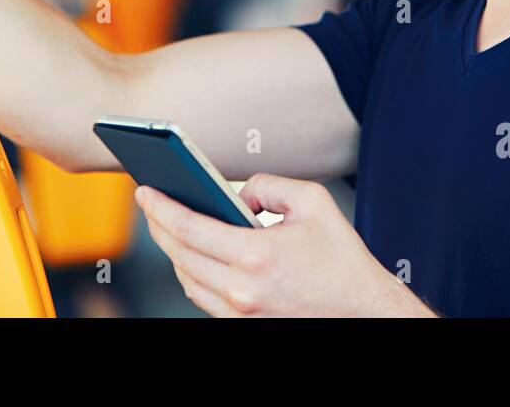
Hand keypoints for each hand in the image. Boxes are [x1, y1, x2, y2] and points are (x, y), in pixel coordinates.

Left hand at [137, 173, 433, 316]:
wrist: (364, 311)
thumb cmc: (342, 257)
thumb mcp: (312, 201)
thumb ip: (267, 185)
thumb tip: (235, 194)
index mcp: (256, 254)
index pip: (188, 227)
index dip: (160, 207)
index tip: (145, 191)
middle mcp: (242, 289)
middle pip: (179, 254)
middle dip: (159, 225)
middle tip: (150, 203)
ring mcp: (241, 313)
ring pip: (186, 279)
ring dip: (172, 250)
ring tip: (168, 224)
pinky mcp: (244, 324)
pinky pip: (202, 297)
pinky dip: (191, 272)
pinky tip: (191, 253)